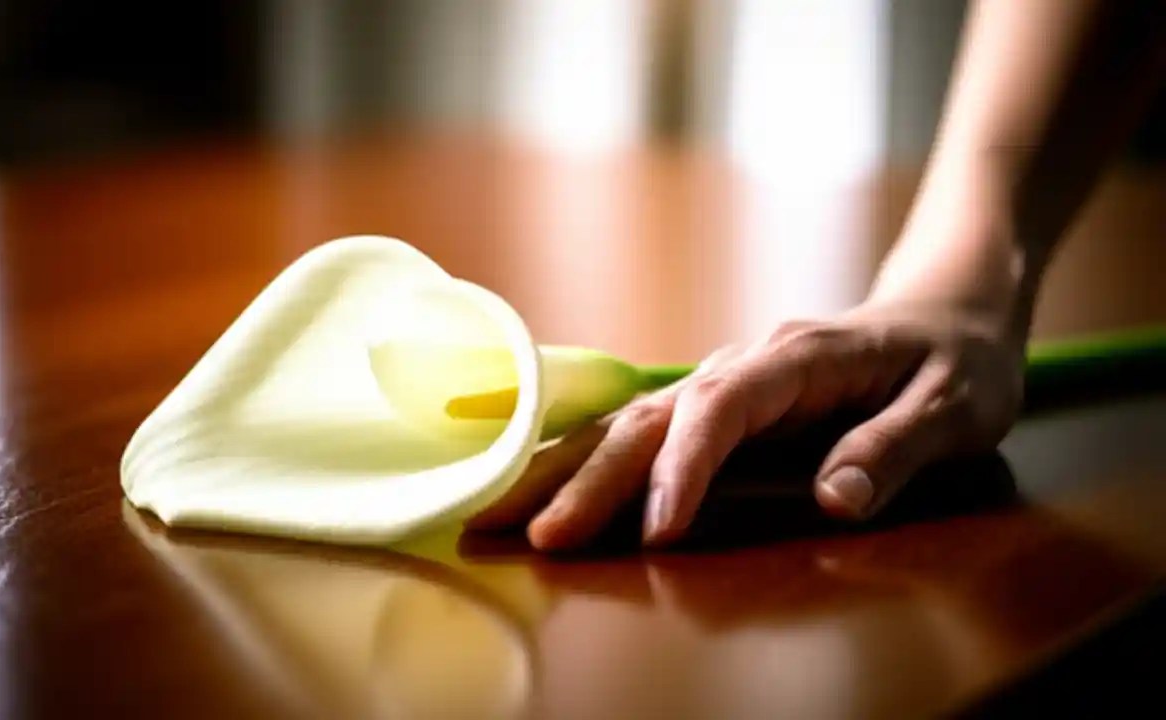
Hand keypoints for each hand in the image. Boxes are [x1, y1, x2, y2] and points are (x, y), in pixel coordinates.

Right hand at [467, 299, 1025, 550]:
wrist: (947, 310)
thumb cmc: (956, 361)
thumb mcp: (955, 407)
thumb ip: (897, 448)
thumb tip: (834, 500)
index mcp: (799, 357)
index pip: (722, 409)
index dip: (685, 469)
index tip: (659, 531)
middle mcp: (746, 364)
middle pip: (651, 417)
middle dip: (590, 476)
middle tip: (535, 536)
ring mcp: (725, 381)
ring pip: (630, 421)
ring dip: (566, 468)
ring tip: (501, 516)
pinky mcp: (717, 404)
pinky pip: (642, 431)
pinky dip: (588, 461)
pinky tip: (543, 488)